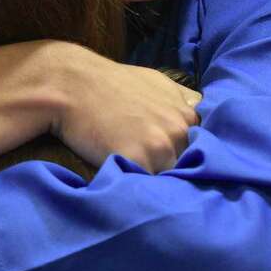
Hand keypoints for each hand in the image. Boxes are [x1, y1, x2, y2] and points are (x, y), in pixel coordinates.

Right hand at [49, 43, 201, 173]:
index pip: (196, 151)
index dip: (178, 157)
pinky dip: (135, 189)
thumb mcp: (156, 81)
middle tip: (145, 170)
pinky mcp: (138, 162)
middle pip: (182, 167)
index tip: (163, 160)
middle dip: (167, 171)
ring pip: (166, 180)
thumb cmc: (112, 82)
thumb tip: (198, 110)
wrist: (73, 84)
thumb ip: (181, 100)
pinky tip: (122, 181)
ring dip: (153, 183)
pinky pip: (144, 188)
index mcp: (187, 116)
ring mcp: (160, 148)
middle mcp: (179, 132)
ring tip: (133, 178)